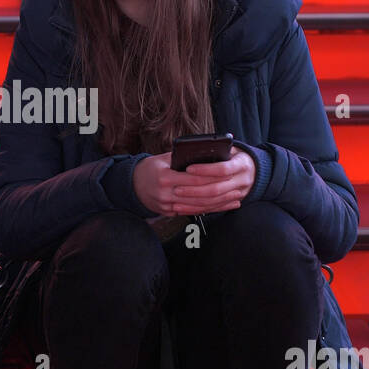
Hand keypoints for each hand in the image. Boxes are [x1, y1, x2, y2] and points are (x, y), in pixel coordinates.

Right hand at [132, 146, 255, 215]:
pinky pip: (191, 212)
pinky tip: (221, 207)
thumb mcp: (163, 159)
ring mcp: (166, 206)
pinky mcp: (168, 213)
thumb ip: (181, 158)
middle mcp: (165, 193)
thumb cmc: (150, 168)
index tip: (228, 174)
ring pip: (197, 206)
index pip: (194, 178)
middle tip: (237, 188)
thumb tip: (204, 155)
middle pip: (198, 194)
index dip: (212, 177)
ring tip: (235, 199)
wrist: (131, 185)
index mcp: (165, 177)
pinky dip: (208, 210)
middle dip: (220, 192)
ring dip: (218, 204)